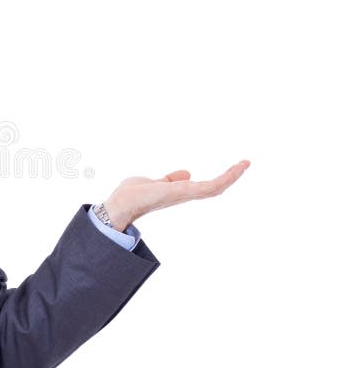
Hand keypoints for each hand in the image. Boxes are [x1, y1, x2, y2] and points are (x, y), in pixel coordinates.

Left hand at [102, 160, 250, 230]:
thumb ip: (170, 179)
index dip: (219, 178)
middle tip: (245, 163)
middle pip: (214, 188)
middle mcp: (185, 195)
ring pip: (215, 188)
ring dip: (232, 176)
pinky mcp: (185, 192)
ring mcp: (186, 195)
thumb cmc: (133, 196)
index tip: (232, 167)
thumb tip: (186, 173)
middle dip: (230, 177)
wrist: (121, 204)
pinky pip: (210, 187)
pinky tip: (236, 168)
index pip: (203, 186)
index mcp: (179, 192)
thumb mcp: (155, 182)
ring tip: (245, 164)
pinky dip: (225, 178)